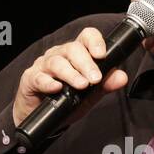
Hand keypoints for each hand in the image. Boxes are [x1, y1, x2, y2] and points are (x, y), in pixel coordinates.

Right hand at [12, 27, 128, 126]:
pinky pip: (39, 78)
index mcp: (76, 54)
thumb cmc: (65, 99)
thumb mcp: (90, 94)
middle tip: (95, 79)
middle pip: (72, 50)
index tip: (102, 55)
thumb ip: (105, 84)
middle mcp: (60, 55)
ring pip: (57, 63)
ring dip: (71, 74)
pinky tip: (57, 88)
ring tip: (82, 85)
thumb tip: (122, 77)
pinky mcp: (31, 78)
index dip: (94, 41)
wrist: (42, 116)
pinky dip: (48, 83)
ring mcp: (44, 65)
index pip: (86, 37)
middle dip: (86, 64)